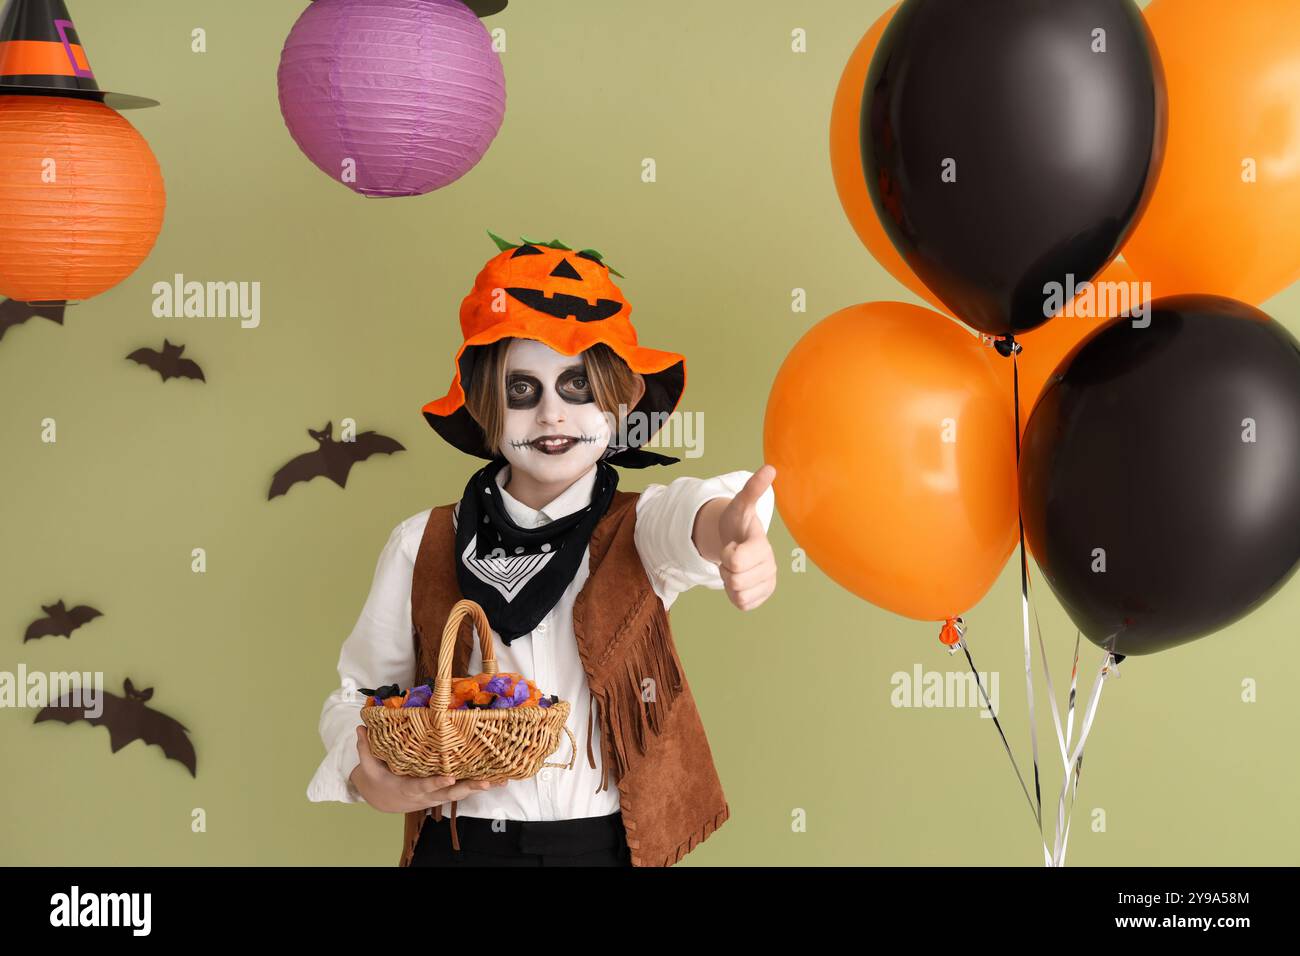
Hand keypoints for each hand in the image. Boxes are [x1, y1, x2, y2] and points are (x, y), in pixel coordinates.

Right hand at [349, 725, 507, 812]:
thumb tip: (360, 728)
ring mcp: (436, 794)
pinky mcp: (443, 791)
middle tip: (485, 783)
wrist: (383, 800)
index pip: (423, 787)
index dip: (436, 784)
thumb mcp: (368, 767)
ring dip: (479, 787)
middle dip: (467, 789)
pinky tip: (498, 778)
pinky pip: (463, 789)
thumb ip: (366, 748)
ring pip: (460, 793)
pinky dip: (479, 785)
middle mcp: (425, 795)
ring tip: (499, 780)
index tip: (449, 779)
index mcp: (407, 788)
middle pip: (449, 794)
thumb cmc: (377, 781)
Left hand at [713, 465, 777, 610]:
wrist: (736, 541)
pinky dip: (734, 595)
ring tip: (735, 567)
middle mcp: (770, 566)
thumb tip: (770, 468)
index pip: (736, 561)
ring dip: (729, 582)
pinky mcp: (762, 597)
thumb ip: (753, 488)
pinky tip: (739, 579)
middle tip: (731, 556)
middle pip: (734, 580)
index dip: (727, 555)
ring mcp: (767, 583)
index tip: (731, 545)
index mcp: (762, 545)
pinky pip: (742, 604)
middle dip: (726, 569)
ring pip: (737, 593)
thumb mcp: (740, 505)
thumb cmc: (737, 522)